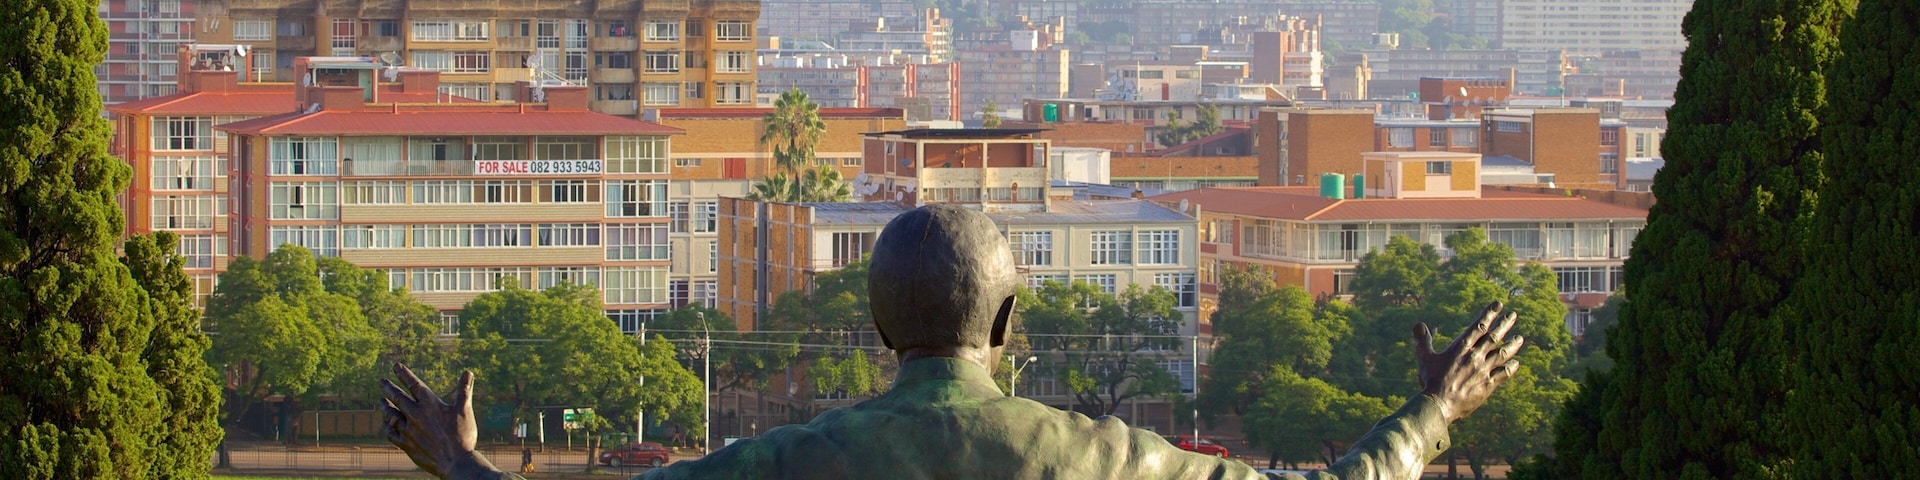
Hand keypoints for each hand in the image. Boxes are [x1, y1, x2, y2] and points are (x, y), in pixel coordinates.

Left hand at [380, 364, 503, 478]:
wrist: (455, 462)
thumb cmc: (463, 435)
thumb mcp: (465, 410)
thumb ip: (464, 390)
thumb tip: (468, 372)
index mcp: (430, 404)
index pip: (414, 384)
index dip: (404, 374)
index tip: (395, 366)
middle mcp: (416, 415)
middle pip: (398, 398)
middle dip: (389, 388)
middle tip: (381, 381)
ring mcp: (409, 430)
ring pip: (391, 415)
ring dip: (385, 406)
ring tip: (380, 401)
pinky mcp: (406, 444)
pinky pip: (391, 433)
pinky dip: (387, 426)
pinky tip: (385, 424)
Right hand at [1413, 301, 1524, 422]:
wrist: (1439, 404)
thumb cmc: (1430, 381)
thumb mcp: (1425, 358)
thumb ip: (1423, 341)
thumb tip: (1418, 325)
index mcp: (1460, 348)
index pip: (1478, 326)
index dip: (1489, 314)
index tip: (1498, 305)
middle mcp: (1475, 356)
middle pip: (1494, 337)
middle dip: (1504, 324)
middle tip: (1513, 315)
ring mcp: (1483, 370)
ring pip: (1503, 354)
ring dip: (1513, 345)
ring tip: (1520, 338)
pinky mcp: (1488, 385)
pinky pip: (1504, 373)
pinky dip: (1511, 367)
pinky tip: (1516, 363)